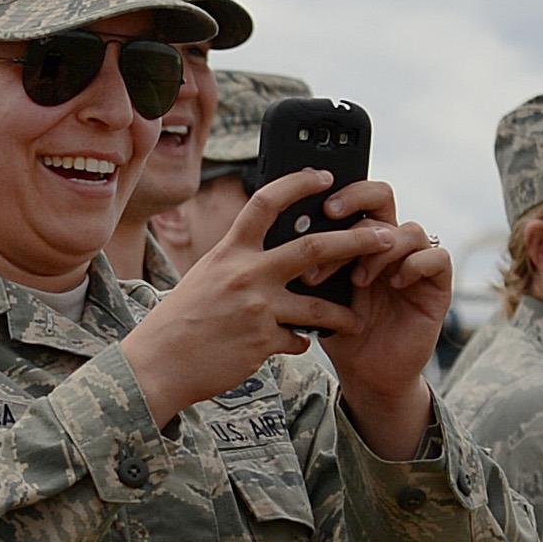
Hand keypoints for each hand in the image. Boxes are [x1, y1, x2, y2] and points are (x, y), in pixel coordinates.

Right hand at [115, 169, 408, 426]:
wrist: (156, 365)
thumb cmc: (180, 321)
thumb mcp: (206, 277)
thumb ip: (239, 262)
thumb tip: (273, 250)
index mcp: (229, 251)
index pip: (265, 202)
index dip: (298, 184)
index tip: (324, 175)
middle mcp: (246, 274)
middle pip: (314, 249)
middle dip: (357, 241)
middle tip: (386, 237)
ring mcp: (257, 309)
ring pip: (320, 305)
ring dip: (345, 313)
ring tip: (359, 317)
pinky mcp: (263, 342)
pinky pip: (300, 340)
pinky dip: (303, 342)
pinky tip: (298, 345)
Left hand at [294, 176, 456, 458]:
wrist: (364, 373)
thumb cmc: (336, 330)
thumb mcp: (314, 293)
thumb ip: (307, 262)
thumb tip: (278, 233)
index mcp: (357, 239)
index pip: (354, 196)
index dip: (338, 192)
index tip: (315, 205)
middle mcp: (387, 244)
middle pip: (383, 196)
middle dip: (357, 200)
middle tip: (332, 215)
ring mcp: (413, 263)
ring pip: (408, 229)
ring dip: (379, 249)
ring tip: (358, 279)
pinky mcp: (436, 286)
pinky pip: (437, 257)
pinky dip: (415, 265)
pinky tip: (394, 283)